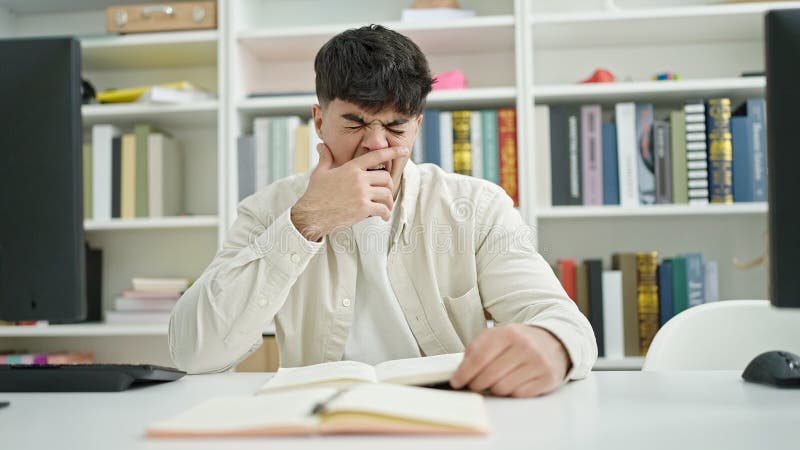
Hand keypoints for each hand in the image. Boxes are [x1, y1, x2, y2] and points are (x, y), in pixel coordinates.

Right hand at [291, 143, 408, 241]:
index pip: (376, 156)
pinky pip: (383, 209)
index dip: (392, 151)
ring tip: (385, 207)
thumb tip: (321, 146)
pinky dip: (386, 214)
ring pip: (387, 193)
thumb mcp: (320, 172)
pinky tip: (383, 216)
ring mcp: (362, 194)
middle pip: (386, 177)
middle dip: (388, 186)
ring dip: (389, 201)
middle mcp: (359, 179)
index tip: (404, 150)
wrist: (311, 214)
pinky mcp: (363, 209)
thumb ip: (326, 158)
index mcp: (351, 168)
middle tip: (385, 193)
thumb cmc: (315, 194)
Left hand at [450, 324, 570, 397]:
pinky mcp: (547, 378)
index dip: (464, 373)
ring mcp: (537, 363)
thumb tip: (460, 373)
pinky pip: (518, 395)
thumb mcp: (497, 336)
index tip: (456, 382)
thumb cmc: (518, 342)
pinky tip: (514, 383)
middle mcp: (524, 346)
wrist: (553, 341)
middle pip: (488, 376)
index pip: (478, 357)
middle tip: (475, 385)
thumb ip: (477, 350)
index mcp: (507, 333)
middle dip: (476, 384)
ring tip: (497, 381)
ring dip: (494, 389)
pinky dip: (512, 392)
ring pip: (502, 388)